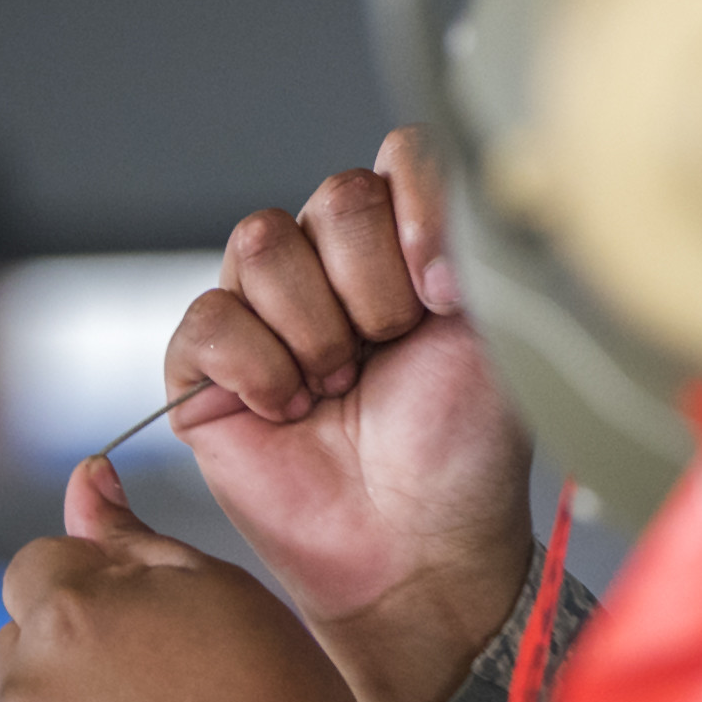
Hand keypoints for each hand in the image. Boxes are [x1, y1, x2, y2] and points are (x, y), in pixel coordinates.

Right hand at [167, 126, 532, 701]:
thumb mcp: (498, 334)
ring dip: (318, 328)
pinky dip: (259, 368)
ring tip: (342, 387)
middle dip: (375, 285)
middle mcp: (337, 266)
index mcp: (413, 247)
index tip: (445, 293)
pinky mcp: (204, 363)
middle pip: (333, 197)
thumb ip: (471, 242)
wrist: (417, 543)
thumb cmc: (465, 449)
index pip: (399, 159)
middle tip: (392, 352)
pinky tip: (292, 410)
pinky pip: (210, 317)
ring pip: (263, 242)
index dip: (417, 212)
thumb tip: (424, 171)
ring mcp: (267, 309)